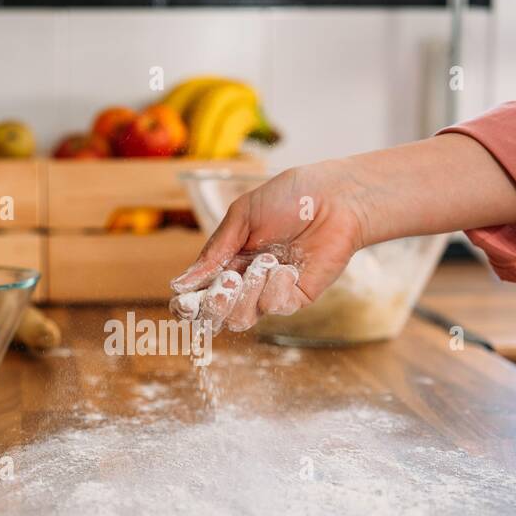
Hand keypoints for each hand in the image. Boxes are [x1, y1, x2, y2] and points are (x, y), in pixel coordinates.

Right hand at [169, 159, 374, 331]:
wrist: (335, 197)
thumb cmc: (290, 198)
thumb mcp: (242, 217)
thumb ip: (214, 252)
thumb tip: (180, 284)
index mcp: (229, 261)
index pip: (201, 293)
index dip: (189, 304)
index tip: (183, 303)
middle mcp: (247, 281)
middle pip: (218, 314)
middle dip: (216, 302)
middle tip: (228, 279)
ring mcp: (272, 291)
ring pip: (242, 318)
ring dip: (247, 291)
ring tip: (264, 262)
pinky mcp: (297, 297)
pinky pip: (275, 307)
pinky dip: (275, 287)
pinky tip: (287, 267)